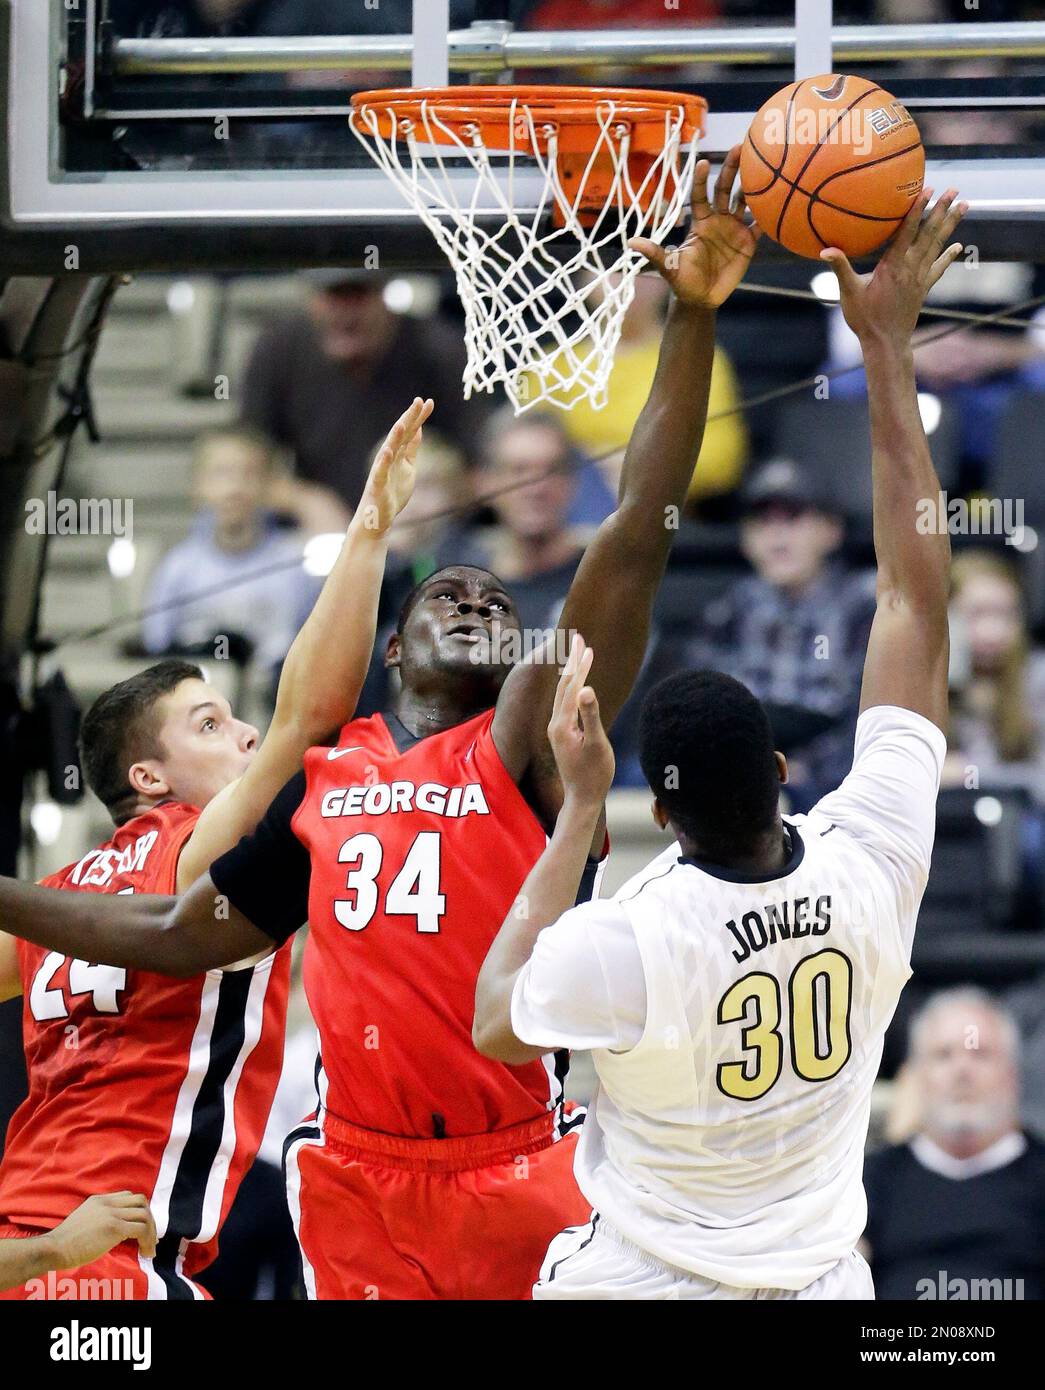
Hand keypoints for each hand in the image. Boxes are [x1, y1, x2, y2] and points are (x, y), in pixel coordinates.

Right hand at [46, 1193, 156, 1269]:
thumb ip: (101, 1219)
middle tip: (150, 1237)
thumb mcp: (85, 1220)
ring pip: (144, 1215)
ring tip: (149, 1248)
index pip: (128, 1197)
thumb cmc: (66, 1242)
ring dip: (151, 1232)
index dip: (138, 1211)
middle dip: (149, 1219)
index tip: (141, 1227)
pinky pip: (141, 1229)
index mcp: (100, 1200)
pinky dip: (147, 1240)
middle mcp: (108, 1203)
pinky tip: (145, 1252)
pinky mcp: (115, 1227)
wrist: (55, 1248)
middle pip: (141, 1201)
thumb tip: (119, 1231)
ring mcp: (112, 1214)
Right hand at [357, 396, 433, 535]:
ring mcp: (382, 470)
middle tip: (418, 401)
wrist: (379, 517)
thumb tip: (418, 429)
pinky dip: (384, 461)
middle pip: (400, 435)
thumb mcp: (408, 467)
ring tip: (402, 422)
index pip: (410, 431)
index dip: (418, 417)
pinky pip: (381, 472)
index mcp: (398, 453)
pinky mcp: (378, 485)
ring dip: (395, 436)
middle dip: (409, 418)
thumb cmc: (392, 492)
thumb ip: (412, 449)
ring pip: (389, 450)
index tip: (428, 402)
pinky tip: (388, 451)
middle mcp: (389, 457)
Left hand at [548, 635, 614, 807]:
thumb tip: (586, 689)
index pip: (571, 686)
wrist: (582, 799)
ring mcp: (557, 730)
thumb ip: (591, 715)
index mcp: (563, 723)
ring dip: (570, 673)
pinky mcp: (562, 735)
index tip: (586, 645)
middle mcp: (556, 724)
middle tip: (578, 638)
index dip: (580, 665)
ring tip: (577, 655)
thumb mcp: (597, 744)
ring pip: (562, 694)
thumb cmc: (594, 774)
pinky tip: (574, 685)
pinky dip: (570, 688)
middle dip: (572, 661)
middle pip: (562, 685)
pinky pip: (564, 704)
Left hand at [629, 146, 758, 308]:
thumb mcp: (668, 267)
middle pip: (726, 189)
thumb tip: (631, 243)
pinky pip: (760, 225)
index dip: (701, 180)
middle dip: (732, 168)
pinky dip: (769, 214)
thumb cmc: (683, 281)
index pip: (700, 195)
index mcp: (700, 222)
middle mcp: (718, 220)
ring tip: (766, 166)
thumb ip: (654, 253)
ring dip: (754, 185)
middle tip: (741, 146)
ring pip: (745, 201)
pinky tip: (781, 199)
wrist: (701, 299)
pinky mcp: (748, 242)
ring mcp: (734, 229)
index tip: (703, 162)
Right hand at [821, 188, 967, 342]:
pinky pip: (938, 268)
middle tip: (954, 190)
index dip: (917, 210)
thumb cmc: (865, 319)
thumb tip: (824, 251)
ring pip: (938, 246)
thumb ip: (840, 269)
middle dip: (942, 210)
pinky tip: (958, 245)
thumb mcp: (848, 293)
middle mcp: (910, 269)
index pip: (908, 232)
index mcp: (893, 266)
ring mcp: (919, 279)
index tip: (927, 191)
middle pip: (929, 234)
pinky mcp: (923, 289)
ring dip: (950, 225)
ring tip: (964, 205)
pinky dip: (948, 256)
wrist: (886, 344)